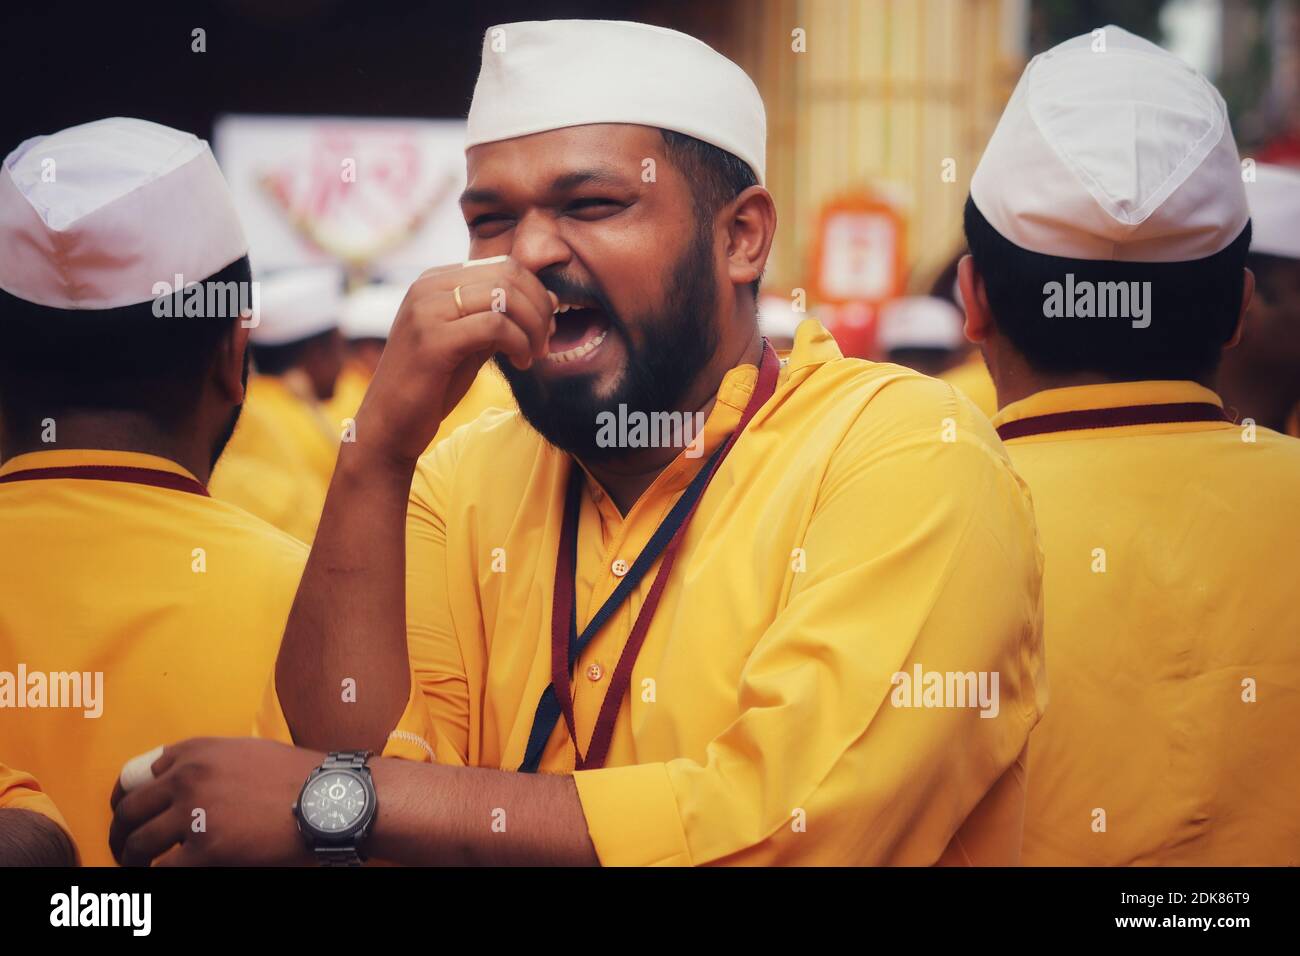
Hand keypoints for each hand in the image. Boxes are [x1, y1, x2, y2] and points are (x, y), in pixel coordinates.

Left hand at [109, 737, 322, 866]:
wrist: (325, 799)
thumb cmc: (296, 776)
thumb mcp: (247, 751)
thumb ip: (210, 761)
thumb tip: (185, 783)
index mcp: (196, 750)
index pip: (137, 773)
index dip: (128, 798)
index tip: (130, 814)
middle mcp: (188, 776)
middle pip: (129, 808)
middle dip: (122, 831)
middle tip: (125, 847)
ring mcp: (194, 812)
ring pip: (138, 841)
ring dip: (133, 858)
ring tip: (139, 868)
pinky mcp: (206, 848)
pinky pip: (163, 869)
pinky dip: (159, 874)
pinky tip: (168, 874)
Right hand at [354, 256, 556, 464]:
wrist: (389, 424)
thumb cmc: (431, 385)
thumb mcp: (469, 342)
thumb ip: (498, 317)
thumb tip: (548, 299)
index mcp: (434, 281)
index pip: (502, 265)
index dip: (535, 292)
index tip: (546, 325)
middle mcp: (426, 287)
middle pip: (507, 275)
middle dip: (539, 308)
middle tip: (546, 340)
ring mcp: (426, 311)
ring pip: (504, 295)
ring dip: (532, 326)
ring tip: (533, 354)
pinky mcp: (432, 340)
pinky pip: (495, 325)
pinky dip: (519, 343)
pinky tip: (520, 363)